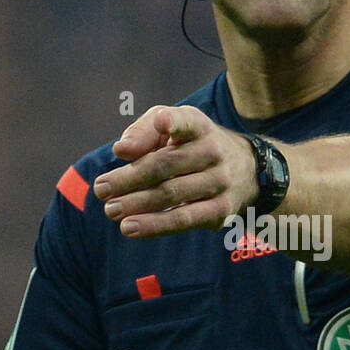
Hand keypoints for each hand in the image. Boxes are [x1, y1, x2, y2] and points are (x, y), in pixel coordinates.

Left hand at [92, 105, 257, 238]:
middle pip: (166, 165)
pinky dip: (155, 225)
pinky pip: (183, 220)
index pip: (187, 122)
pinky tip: (131, 227)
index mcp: (199, 126)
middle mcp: (214, 152)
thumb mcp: (174, 127)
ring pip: (172, 194)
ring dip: (137, 204)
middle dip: (130, 178)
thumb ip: (144, 131)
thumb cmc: (194, 145)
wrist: (248, 171)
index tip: (163, 123)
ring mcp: (220, 183)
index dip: (174, 123)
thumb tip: (122, 150)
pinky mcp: (221, 211)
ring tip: (110, 210)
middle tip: (101, 189)